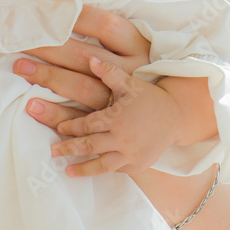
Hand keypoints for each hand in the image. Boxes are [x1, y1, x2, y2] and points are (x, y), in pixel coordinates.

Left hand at [14, 6, 149, 127]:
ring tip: (22, 70)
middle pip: (85, 57)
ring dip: (49, 79)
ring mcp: (124, 99)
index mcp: (138, 46)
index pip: (104, 24)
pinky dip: (56, 116)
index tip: (47, 11)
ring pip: (81, 89)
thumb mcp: (135, 44)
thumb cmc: (143, 67)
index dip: (77, 17)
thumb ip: (106, 29)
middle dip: (50, 50)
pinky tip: (34, 108)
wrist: (173, 111)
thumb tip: (69, 4)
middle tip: (21, 44)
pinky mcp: (114, 124)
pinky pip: (81, 121)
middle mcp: (132, 71)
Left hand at [48, 57, 179, 175]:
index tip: (59, 128)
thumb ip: (109, 72)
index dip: (71, 127)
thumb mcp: (130, 82)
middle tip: (52, 151)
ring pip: (102, 165)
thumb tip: (90, 59)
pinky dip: (103, 170)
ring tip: (68, 171)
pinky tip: (91, 170)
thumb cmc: (149, 97)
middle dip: (69, 148)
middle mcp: (123, 138)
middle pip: (89, 145)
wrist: (176, 117)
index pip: (87, 124)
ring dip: (83, 168)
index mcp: (117, 117)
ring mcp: (131, 154)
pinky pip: (117, 169)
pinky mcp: (138, 165)